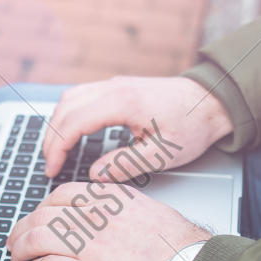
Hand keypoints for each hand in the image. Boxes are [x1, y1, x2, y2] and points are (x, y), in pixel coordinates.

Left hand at [6, 181, 210, 260]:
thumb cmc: (179, 249)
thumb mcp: (147, 212)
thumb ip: (118, 211)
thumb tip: (98, 221)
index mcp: (111, 200)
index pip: (61, 196)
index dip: (41, 209)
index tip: (36, 220)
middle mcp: (97, 217)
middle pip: (43, 216)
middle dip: (22, 229)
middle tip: (16, 242)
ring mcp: (91, 244)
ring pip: (37, 238)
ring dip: (21, 249)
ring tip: (18, 260)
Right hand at [41, 75, 233, 181]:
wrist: (211, 101)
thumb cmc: (192, 126)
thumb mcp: (163, 154)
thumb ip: (126, 164)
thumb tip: (95, 175)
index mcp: (124, 103)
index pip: (74, 122)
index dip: (57, 148)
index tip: (52, 169)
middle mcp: (115, 88)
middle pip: (65, 108)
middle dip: (51, 138)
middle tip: (48, 165)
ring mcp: (115, 85)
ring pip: (69, 98)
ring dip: (57, 124)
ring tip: (54, 152)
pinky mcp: (117, 88)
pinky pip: (81, 96)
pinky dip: (68, 115)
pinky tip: (69, 134)